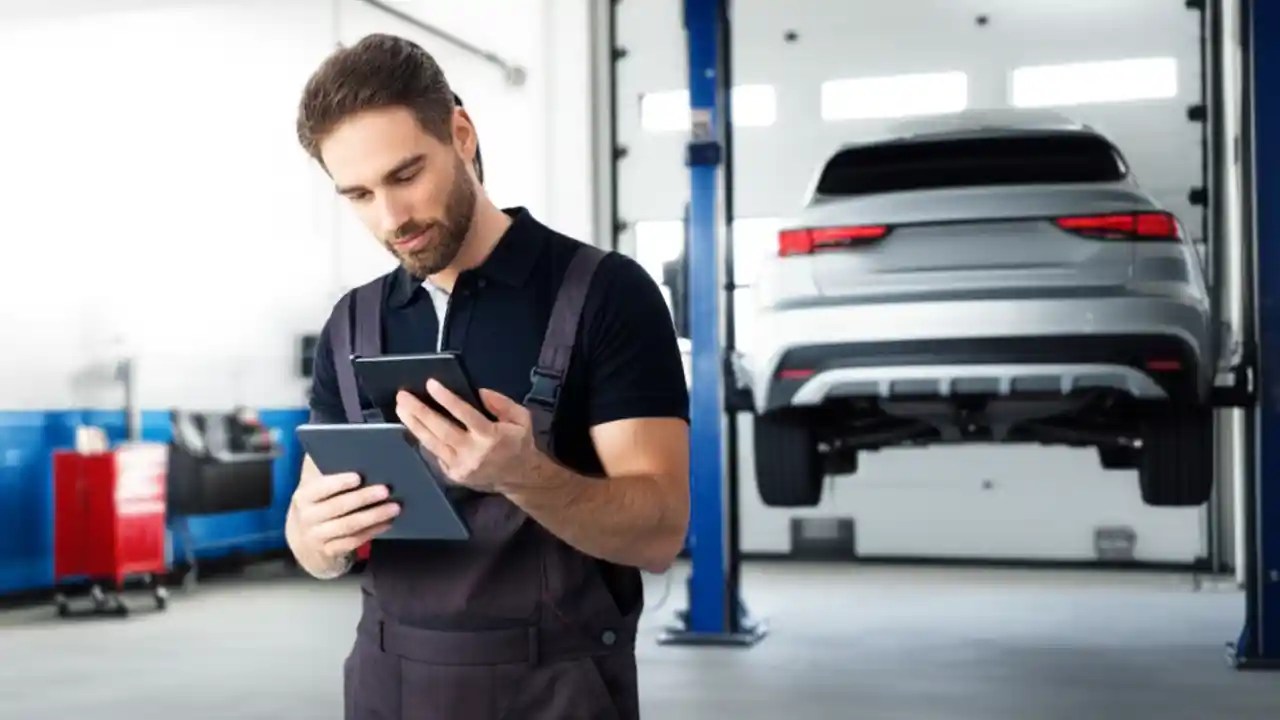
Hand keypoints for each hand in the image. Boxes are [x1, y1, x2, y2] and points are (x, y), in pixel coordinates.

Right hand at [289, 470, 399, 564]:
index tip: (358, 476)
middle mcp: (307, 517)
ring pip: (349, 525)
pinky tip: (387, 523)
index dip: (339, 482)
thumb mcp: (315, 490)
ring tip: (394, 507)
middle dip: (363, 497)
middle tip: (386, 490)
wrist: (304, 541)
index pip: (320, 488)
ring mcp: (317, 536)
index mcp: (304, 496)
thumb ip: (326, 472)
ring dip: (374, 516)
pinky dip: (372, 531)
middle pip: (338, 506)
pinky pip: (353, 541)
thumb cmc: (317, 505)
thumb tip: (350, 449)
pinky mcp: (329, 552)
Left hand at [395, 379, 536, 493]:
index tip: (430, 384)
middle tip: (403, 396)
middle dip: (419, 411)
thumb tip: (478, 392)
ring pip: (432, 443)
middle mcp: (473, 452)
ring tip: (401, 409)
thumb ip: (501, 403)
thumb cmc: (519, 444)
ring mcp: (460, 466)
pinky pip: (435, 454)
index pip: (464, 414)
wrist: (519, 478)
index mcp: (491, 436)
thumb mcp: (521, 418)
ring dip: (414, 425)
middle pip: (440, 429)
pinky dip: (423, 439)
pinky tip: (413, 426)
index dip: (446, 398)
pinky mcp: (453, 474)